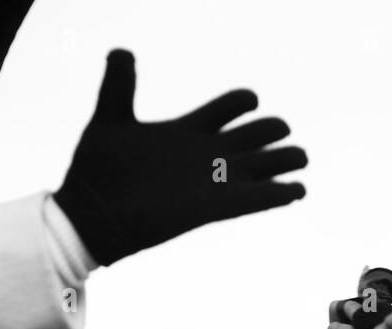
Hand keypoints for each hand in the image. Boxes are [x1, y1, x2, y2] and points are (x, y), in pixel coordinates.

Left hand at [55, 49, 307, 265]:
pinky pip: (250, 200)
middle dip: (270, 132)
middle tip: (283, 129)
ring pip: (255, 169)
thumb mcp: (109, 119)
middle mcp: (201, 157)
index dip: (240, 102)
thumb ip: (119, 85)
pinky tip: (296, 192)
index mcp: (184, 133)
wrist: (89, 215)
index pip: (223, 111)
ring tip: (301, 158)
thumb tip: (121, 52)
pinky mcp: (209, 208)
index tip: (250, 98)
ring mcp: (208, 183)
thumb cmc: (95, 171)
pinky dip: (274, 196)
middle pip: (248, 139)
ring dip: (280, 163)